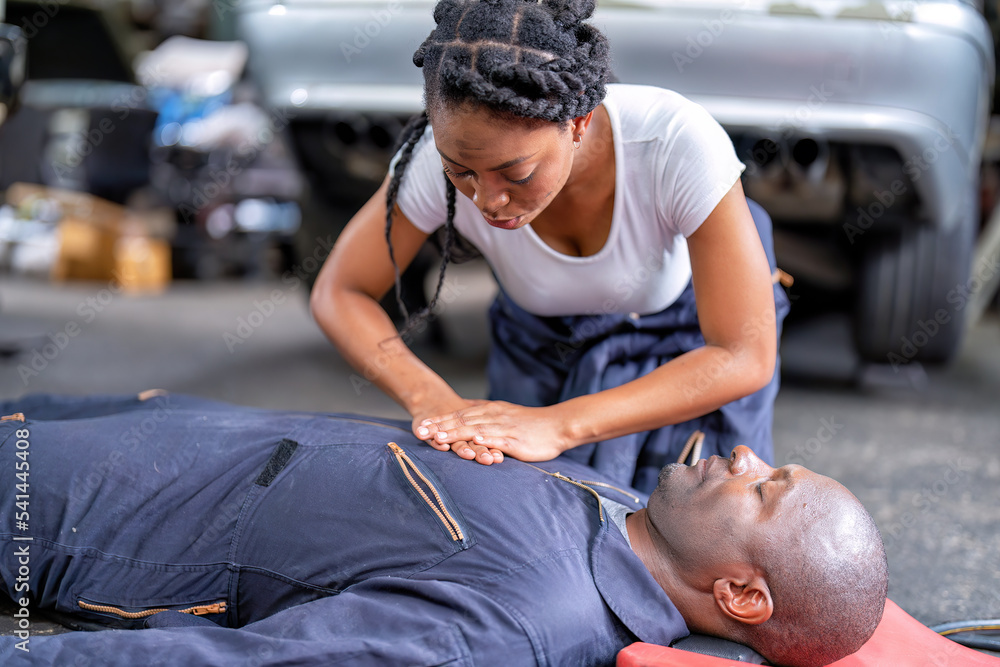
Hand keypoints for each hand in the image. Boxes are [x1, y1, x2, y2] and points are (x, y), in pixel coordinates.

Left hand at [415, 401, 573, 462]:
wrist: (559, 425)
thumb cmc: (534, 425)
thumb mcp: (507, 416)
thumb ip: (489, 418)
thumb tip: (471, 420)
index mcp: (491, 410)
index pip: (460, 413)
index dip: (441, 419)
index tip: (423, 424)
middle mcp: (494, 416)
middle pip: (461, 419)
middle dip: (440, 426)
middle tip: (420, 431)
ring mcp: (503, 427)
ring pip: (474, 428)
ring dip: (455, 432)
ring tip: (437, 437)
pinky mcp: (514, 439)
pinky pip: (496, 438)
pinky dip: (482, 439)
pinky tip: (471, 441)